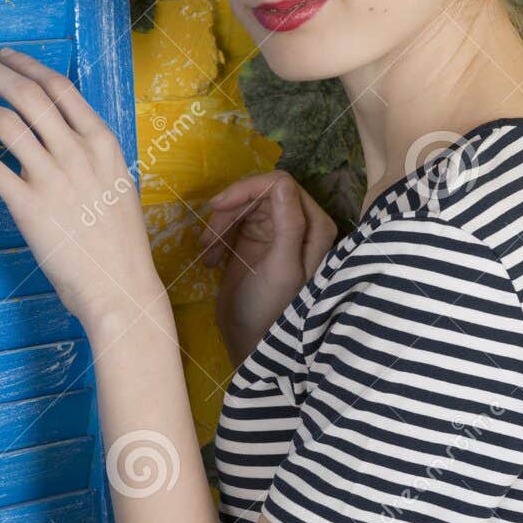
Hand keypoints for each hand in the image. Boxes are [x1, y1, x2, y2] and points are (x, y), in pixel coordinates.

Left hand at [0, 45, 160, 337]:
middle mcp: (77, 152)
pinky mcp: (30, 205)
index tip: (3, 55)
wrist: (120, 288)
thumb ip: (90, 157)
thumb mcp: (116, 186)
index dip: (26, 66)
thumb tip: (61, 136)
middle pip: (26, 94)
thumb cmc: (120, 244)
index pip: (59, 87)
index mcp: (102, 142)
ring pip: (4, 122)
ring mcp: (53, 177)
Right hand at [200, 170, 338, 365]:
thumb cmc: (271, 308)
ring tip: (208, 253)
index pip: (280, 185)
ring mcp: (276, 229)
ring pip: (242, 205)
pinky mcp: (255, 239)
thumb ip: (288, 225)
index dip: (246, 190)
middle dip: (230, 211)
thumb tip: (281, 182)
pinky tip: (210, 258)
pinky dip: (218, 235)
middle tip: (209, 240)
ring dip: (220, 225)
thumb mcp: (282, 268)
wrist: (250, 340)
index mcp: (314, 225)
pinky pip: (233, 221)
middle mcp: (299, 222)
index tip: (218, 208)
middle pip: (258, 192)